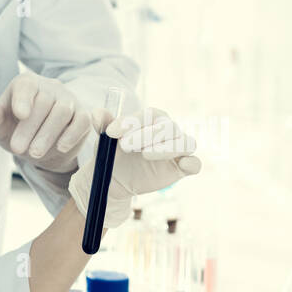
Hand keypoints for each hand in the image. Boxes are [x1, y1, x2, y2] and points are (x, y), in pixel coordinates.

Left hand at [0, 74, 91, 173]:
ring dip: (48, 134)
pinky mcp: (82, 115)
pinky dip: (72, 134)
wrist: (41, 147)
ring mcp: (68, 100)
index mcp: (27, 84)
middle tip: (17, 149)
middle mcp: (50, 87)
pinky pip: (82, 121)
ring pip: (63, 111)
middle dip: (29, 128)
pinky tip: (61, 147)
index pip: (26, 86)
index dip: (23, 99)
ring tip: (35, 154)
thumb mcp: (0, 128)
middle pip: (44, 102)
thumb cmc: (17, 131)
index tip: (20, 115)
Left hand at [68, 107, 201, 229]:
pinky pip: (195, 164)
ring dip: (167, 148)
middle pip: (168, 127)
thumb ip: (103, 124)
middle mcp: (169, 130)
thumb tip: (96, 113)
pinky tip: (181, 165)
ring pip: (185, 143)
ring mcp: (177, 149)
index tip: (112, 133)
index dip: (132, 122)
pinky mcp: (181, 168)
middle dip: (146, 135)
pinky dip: (191, 163)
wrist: (116, 177)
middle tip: (124, 145)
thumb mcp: (105, 139)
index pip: (149, 115)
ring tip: (145, 154)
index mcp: (152, 118)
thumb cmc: (114, 152)